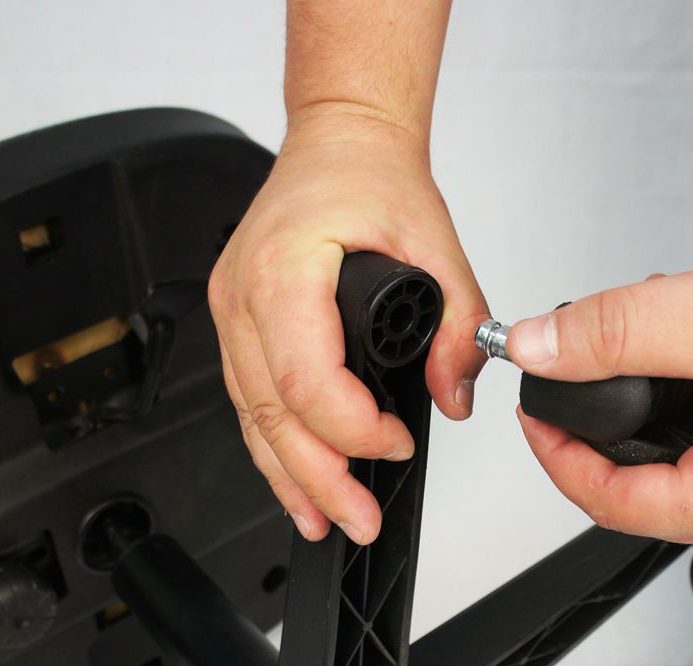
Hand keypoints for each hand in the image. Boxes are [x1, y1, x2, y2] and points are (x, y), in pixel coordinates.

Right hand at [208, 111, 487, 544]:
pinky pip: (249, 398)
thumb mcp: (436, 244)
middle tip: (356, 519)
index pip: (307, 378)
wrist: (340, 144)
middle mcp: (244, 295)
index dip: (353, 428)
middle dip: (319, 477)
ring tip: (324, 518)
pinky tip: (295, 476)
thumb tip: (455, 395)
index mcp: (287, 268)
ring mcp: (232, 310)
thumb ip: (458, 325)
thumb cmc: (372, 178)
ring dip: (289, 474)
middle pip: (272, 412)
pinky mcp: (240, 321)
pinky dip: (274, 444)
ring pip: (252, 415)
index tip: (397, 442)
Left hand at [507, 234, 692, 543]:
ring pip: (668, 427)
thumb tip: (537, 347)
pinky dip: (676, 358)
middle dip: (599, 405)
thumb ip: (623, 332)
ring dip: (637, 374)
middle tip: (574, 361)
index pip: (614, 502)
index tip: (529, 410)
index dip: (557, 456)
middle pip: (635, 467)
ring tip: (633, 326)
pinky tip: (683, 319)